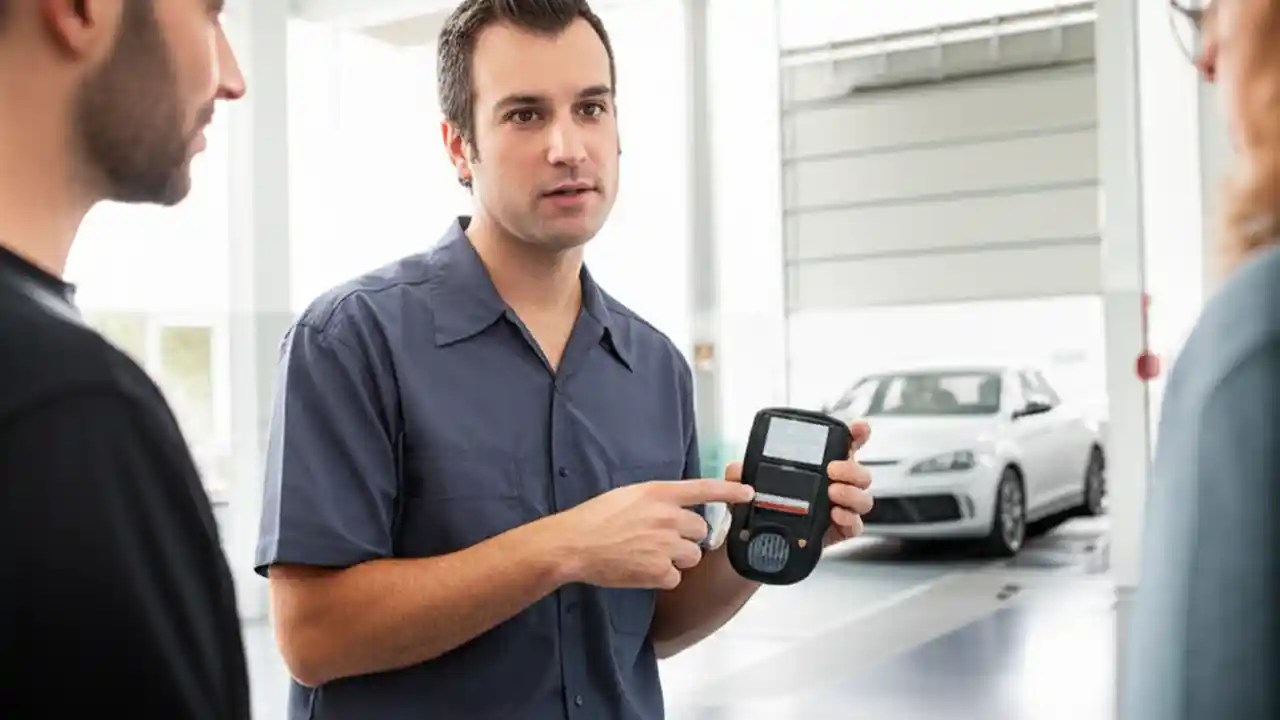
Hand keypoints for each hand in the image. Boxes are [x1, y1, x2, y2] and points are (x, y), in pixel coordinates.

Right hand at [552, 479, 754, 589]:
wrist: (575, 544)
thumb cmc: (595, 518)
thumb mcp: (629, 495)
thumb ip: (657, 501)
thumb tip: (673, 510)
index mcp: (660, 493)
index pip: (705, 489)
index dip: (731, 491)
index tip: (749, 493)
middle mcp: (668, 517)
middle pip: (701, 529)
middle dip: (687, 536)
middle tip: (661, 539)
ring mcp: (666, 545)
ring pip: (692, 555)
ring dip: (678, 557)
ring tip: (649, 555)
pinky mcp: (659, 570)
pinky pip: (676, 577)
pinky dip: (662, 577)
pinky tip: (642, 570)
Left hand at [723, 420, 873, 547]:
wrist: (762, 542)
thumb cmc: (764, 506)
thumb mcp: (749, 487)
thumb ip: (742, 475)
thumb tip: (736, 469)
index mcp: (822, 466)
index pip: (846, 446)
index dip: (857, 434)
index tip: (859, 428)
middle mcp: (837, 485)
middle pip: (860, 473)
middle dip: (852, 469)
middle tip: (833, 470)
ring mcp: (842, 509)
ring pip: (863, 498)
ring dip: (852, 493)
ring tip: (832, 493)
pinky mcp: (840, 531)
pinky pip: (856, 526)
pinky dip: (850, 519)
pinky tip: (836, 515)